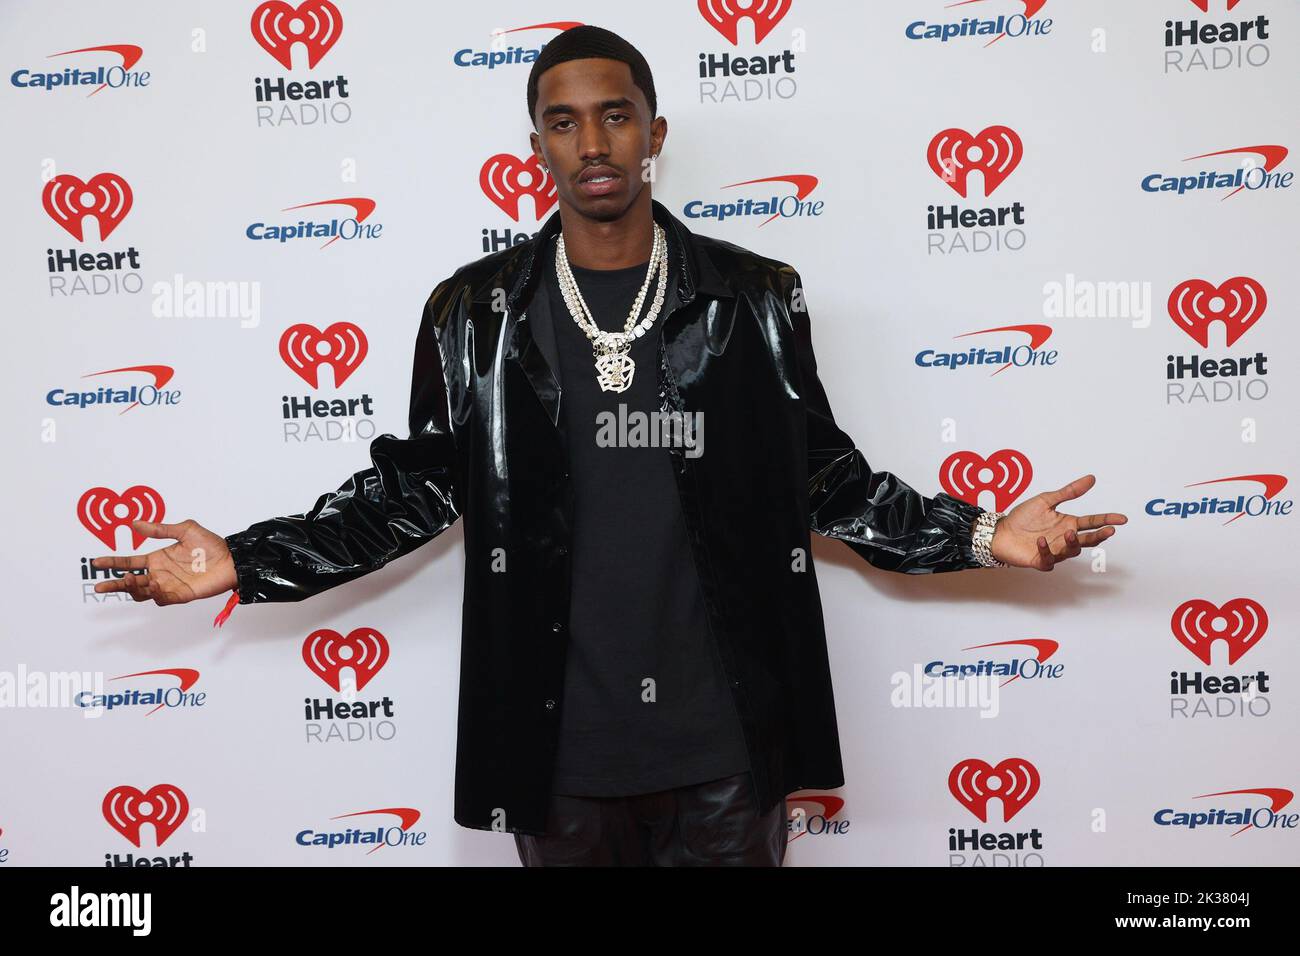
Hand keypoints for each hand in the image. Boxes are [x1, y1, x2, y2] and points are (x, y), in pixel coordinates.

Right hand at [90, 519, 237, 604]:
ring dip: (135, 588)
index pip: (129, 562)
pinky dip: (155, 594)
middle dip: (115, 584)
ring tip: (133, 579)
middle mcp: (160, 573)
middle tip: (102, 586)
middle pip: (131, 582)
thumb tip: (135, 523)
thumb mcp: (185, 529)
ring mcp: (169, 585)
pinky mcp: (181, 595)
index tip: (97, 562)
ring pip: (143, 593)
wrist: (231, 559)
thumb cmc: (211, 544)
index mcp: (157, 558)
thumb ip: (160, 529)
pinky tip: (154, 584)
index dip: (113, 562)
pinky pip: (162, 599)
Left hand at [990, 474, 1126, 570]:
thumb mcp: (1046, 500)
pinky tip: (1041, 540)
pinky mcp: (1040, 560)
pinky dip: (1046, 550)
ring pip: (1071, 551)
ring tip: (1069, 532)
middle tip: (1108, 530)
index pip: (1092, 522)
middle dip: (1099, 536)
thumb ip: (1069, 492)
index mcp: (1068, 523)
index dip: (1107, 520)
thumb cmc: (1022, 517)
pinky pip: (1048, 559)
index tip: (1122, 519)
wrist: (1000, 531)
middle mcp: (1064, 538)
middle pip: (1088, 540)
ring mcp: (1054, 551)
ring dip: (1072, 542)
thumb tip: (1091, 478)